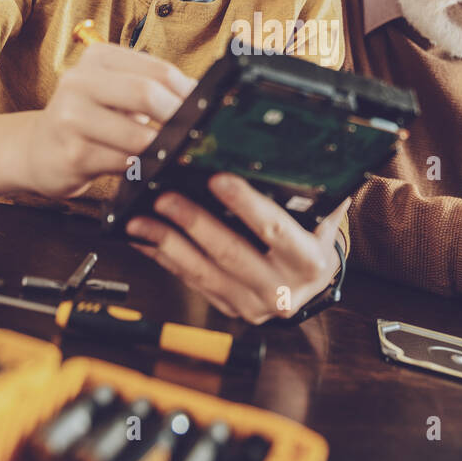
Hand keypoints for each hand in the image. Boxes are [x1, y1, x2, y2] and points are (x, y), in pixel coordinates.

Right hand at [21, 42, 194, 198]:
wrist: (38, 149)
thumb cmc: (89, 118)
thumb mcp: (114, 91)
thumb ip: (151, 87)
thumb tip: (203, 97)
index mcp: (97, 57)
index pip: (157, 70)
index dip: (188, 92)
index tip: (208, 108)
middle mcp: (79, 81)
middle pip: (146, 94)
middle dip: (178, 117)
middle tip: (197, 133)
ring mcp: (71, 118)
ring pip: (137, 135)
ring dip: (163, 148)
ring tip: (178, 153)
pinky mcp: (72, 154)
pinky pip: (123, 163)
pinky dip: (143, 168)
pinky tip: (151, 169)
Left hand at [125, 173, 349, 323]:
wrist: (312, 289)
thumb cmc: (313, 242)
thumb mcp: (321, 219)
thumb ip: (308, 193)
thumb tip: (288, 151)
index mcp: (308, 261)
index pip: (274, 229)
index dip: (245, 204)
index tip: (217, 180)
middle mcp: (282, 288)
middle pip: (231, 253)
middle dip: (194, 223)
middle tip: (165, 199)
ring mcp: (254, 304)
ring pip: (204, 274)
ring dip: (168, 245)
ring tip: (140, 223)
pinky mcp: (231, 309)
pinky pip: (193, 284)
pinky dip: (167, 261)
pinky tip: (146, 242)